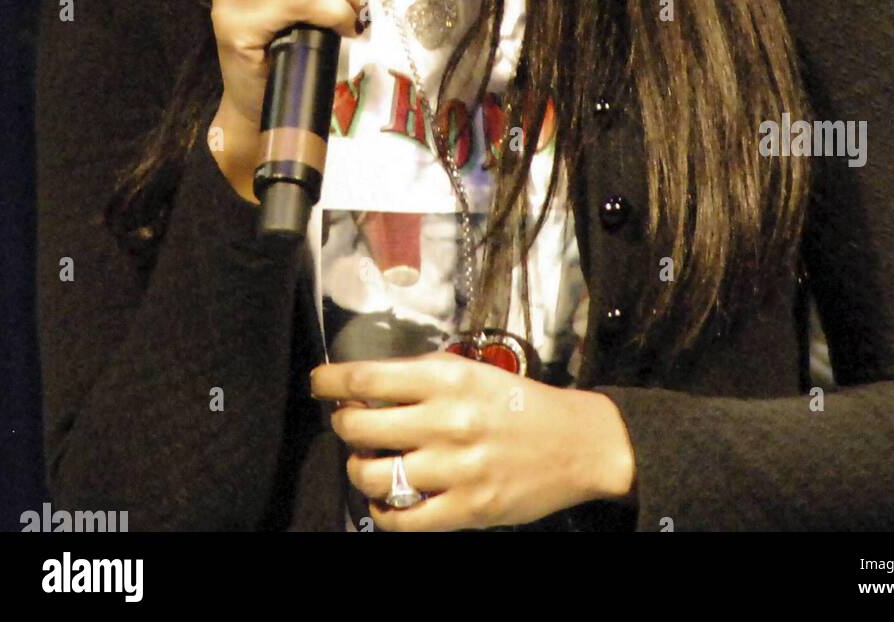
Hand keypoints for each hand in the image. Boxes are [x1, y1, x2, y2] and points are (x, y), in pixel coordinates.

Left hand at [310, 352, 636, 531]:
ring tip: (368, 463)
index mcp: (447, 378)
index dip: (331, 381)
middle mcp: (446, 421)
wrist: (575, 442)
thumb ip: (422, 377)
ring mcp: (455, 469)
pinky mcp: (467, 510)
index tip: (318, 383)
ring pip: (373, 476)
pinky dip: (384, 513)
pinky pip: (403, 521)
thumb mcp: (472, 372)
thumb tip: (364, 387)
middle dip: (343, 423)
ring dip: (359, 469)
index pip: (367, 377)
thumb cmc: (518, 402)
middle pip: (359, 426)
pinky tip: (390, 501)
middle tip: (349, 422)